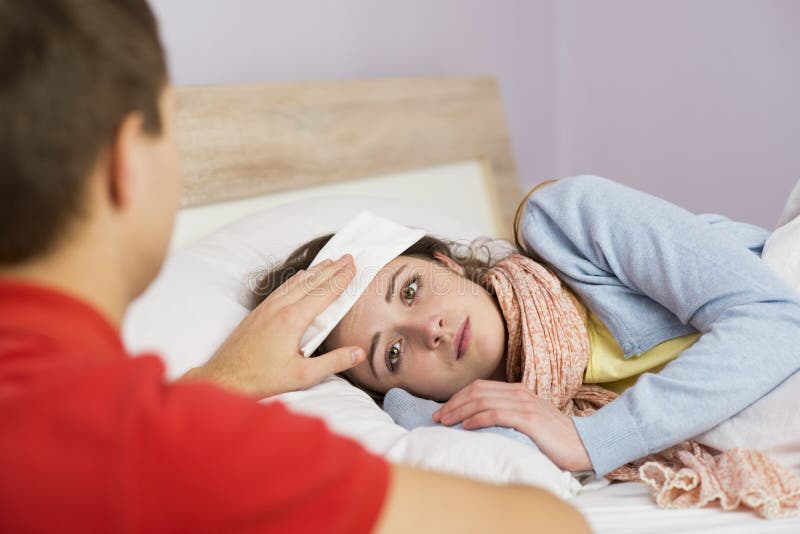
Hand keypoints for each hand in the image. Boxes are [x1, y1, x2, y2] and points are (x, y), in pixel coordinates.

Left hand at [181, 255, 365, 398]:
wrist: (224, 377)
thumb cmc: (261, 378)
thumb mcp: (303, 376)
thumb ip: (333, 362)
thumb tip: (359, 353)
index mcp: (293, 320)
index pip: (324, 293)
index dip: (341, 279)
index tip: (353, 267)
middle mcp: (280, 308)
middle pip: (312, 282)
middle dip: (332, 269)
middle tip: (347, 257)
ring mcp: (267, 308)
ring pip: (296, 282)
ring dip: (315, 270)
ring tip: (329, 261)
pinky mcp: (258, 312)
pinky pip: (282, 288)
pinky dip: (296, 279)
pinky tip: (300, 276)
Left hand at [431, 380, 592, 471]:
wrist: (584, 445)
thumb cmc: (552, 438)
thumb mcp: (526, 421)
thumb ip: (505, 415)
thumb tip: (475, 422)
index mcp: (517, 391)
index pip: (479, 387)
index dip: (457, 398)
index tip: (442, 411)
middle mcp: (519, 393)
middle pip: (476, 392)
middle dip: (453, 404)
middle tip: (437, 418)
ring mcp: (524, 404)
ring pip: (483, 401)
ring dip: (460, 411)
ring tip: (446, 423)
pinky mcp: (529, 419)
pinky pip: (497, 414)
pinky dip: (478, 418)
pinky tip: (467, 426)